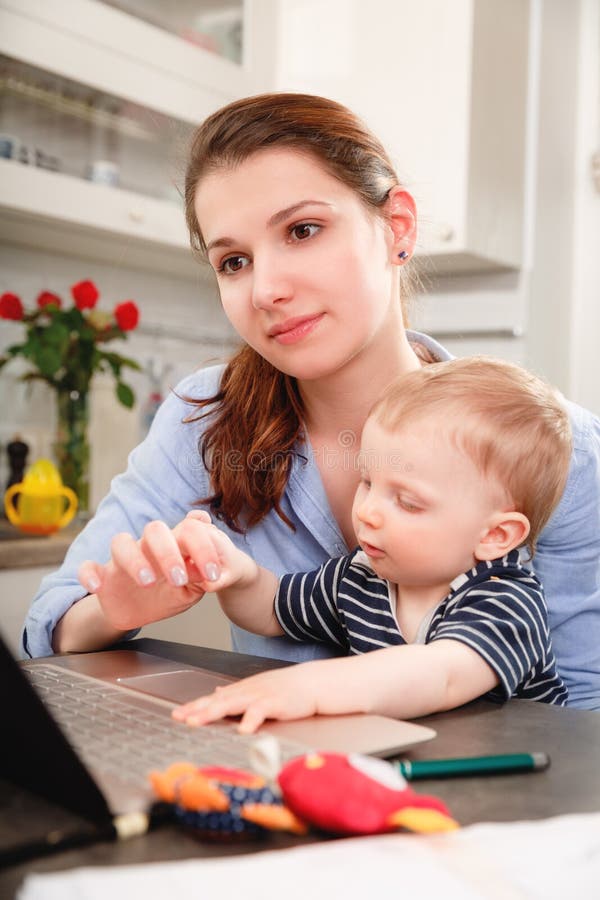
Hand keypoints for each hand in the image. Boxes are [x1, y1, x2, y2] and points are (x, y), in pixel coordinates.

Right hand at [77, 510, 252, 630]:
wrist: (139, 613)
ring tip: (148, 582)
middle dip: (168, 552)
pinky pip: (88, 567)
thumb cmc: (169, 594)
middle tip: (179, 578)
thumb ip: (202, 578)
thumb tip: (210, 572)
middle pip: (154, 529)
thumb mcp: (192, 590)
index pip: (189, 530)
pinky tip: (98, 587)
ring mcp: (123, 559)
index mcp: (174, 545)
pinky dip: (89, 574)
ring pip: (121, 542)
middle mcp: (147, 546)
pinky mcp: (102, 575)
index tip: (213, 573)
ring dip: (135, 560)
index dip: (203, 547)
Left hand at [172, 662, 322, 733]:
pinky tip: (242, 730)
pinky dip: (250, 720)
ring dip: (213, 712)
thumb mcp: (257, 688)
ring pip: (232, 704)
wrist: (311, 682)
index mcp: (241, 690)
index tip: (177, 714)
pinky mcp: (274, 702)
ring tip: (197, 722)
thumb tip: (218, 691)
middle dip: (197, 709)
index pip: (213, 699)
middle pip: (217, 701)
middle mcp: (246, 691)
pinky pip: (259, 711)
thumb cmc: (286, 689)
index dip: (195, 706)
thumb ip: (236, 692)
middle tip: (180, 717)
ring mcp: (259, 695)